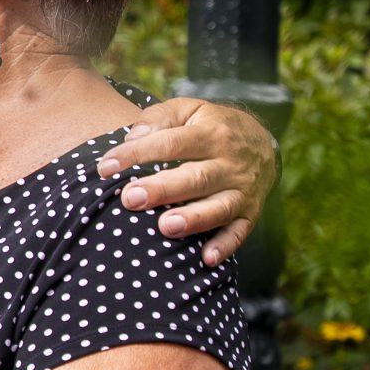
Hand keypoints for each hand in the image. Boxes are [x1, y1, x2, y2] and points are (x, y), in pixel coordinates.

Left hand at [97, 97, 279, 266]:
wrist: (264, 142)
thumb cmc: (210, 126)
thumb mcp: (188, 110)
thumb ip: (159, 119)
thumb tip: (132, 139)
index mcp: (211, 133)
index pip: (171, 143)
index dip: (137, 154)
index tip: (105, 167)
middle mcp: (229, 162)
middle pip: (196, 177)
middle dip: (163, 190)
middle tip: (131, 198)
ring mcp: (242, 190)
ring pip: (219, 206)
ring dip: (194, 219)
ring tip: (165, 227)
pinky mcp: (250, 213)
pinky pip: (239, 231)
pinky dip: (225, 246)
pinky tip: (206, 259)